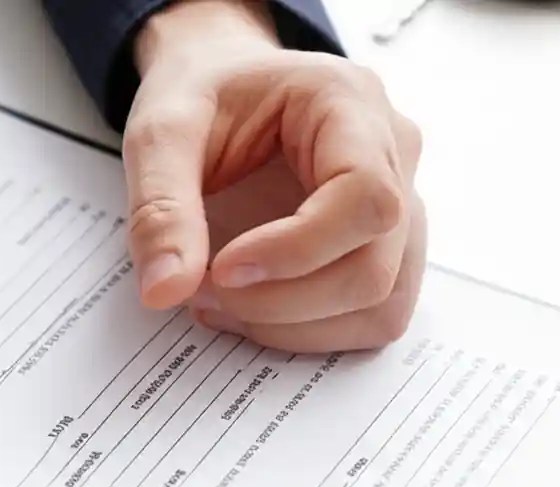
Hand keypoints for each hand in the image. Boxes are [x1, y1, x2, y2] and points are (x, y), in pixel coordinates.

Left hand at [123, 0, 425, 351]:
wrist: (220, 84)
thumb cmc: (202, 94)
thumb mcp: (159, 130)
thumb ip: (159, 206)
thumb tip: (165, 290)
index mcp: (350, 102)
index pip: (365, 196)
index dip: (296, 251)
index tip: (222, 268)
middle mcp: (394, 153)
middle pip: (374, 266)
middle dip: (281, 301)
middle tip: (202, 290)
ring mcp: (400, 204)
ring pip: (379, 303)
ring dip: (293, 326)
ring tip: (218, 300)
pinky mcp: (384, 247)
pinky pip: (370, 315)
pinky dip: (307, 330)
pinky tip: (250, 308)